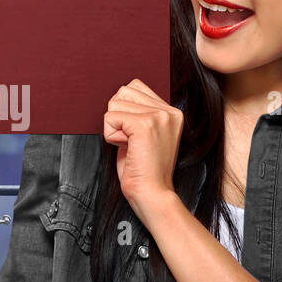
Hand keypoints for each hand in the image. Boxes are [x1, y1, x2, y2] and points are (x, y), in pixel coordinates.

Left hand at [102, 78, 181, 214]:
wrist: (152, 194)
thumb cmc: (144, 170)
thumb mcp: (145, 135)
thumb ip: (138, 113)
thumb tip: (117, 97)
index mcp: (171, 112)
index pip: (134, 87)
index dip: (124, 110)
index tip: (134, 135)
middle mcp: (168, 110)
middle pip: (122, 93)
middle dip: (118, 117)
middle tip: (131, 141)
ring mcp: (158, 116)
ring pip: (114, 104)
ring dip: (114, 127)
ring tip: (130, 146)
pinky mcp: (145, 125)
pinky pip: (110, 118)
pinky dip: (110, 135)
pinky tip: (126, 148)